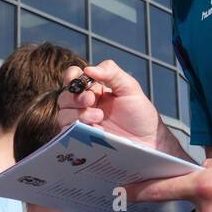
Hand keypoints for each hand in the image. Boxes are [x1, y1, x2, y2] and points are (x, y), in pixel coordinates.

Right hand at [57, 60, 186, 157]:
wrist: (148, 142)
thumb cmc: (141, 114)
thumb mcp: (130, 88)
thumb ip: (112, 73)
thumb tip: (89, 69)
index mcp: (95, 89)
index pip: (73, 78)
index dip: (71, 76)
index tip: (78, 79)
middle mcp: (85, 105)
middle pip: (65, 97)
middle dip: (76, 97)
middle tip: (91, 100)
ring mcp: (82, 123)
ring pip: (63, 115)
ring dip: (78, 114)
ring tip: (99, 117)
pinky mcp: (81, 141)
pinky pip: (66, 135)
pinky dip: (74, 130)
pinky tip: (91, 129)